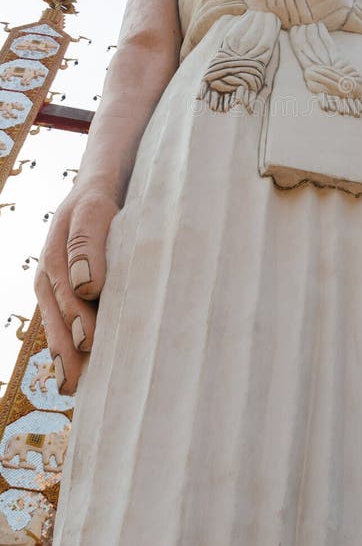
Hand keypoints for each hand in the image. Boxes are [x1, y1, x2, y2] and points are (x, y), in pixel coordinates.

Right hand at [34, 187, 118, 393]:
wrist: (98, 187)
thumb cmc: (99, 199)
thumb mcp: (95, 211)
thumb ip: (88, 245)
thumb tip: (84, 287)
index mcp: (54, 258)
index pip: (67, 296)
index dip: (78, 321)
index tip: (90, 343)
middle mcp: (50, 276)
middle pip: (58, 318)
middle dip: (67, 351)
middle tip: (77, 383)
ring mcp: (56, 286)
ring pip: (58, 325)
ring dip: (67, 354)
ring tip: (75, 387)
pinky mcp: (68, 292)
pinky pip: (65, 322)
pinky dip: (71, 345)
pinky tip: (81, 368)